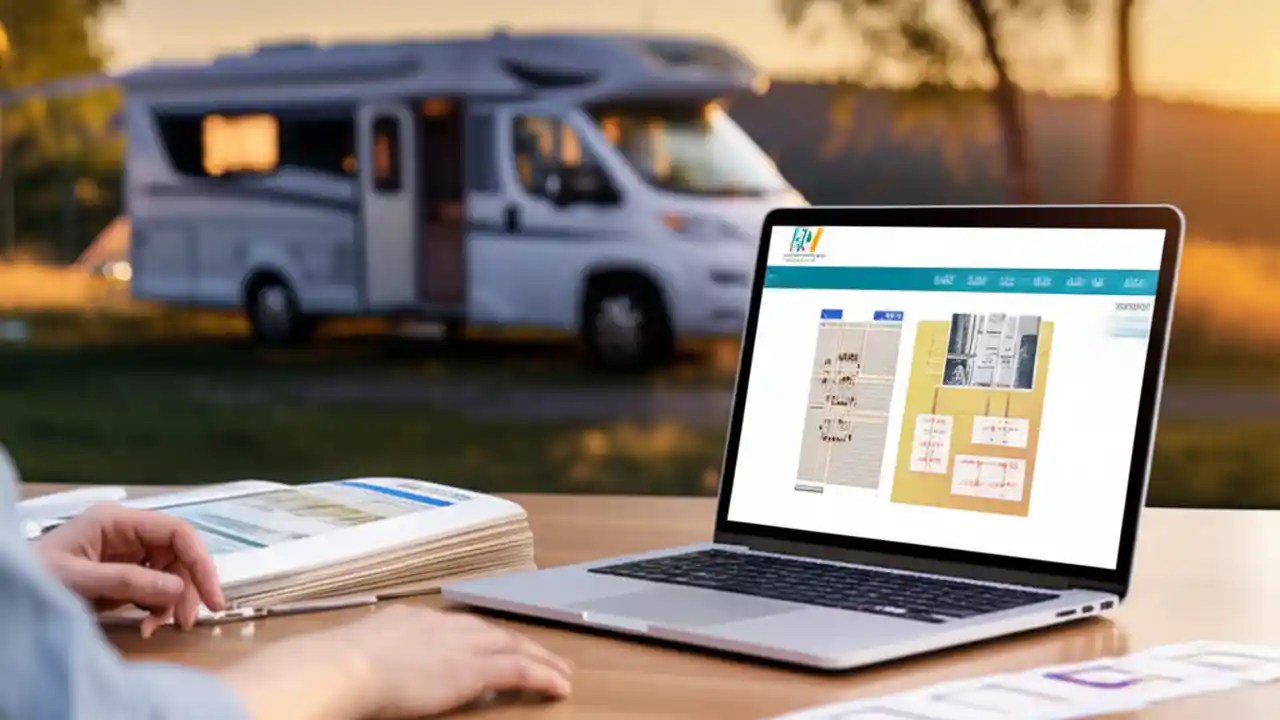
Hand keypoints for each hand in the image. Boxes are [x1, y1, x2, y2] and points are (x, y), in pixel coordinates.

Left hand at [34, 503, 224, 636]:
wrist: (7, 599)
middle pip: (178, 555)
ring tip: (158, 626)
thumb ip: (128, 581)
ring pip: (170, 574)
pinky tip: (147, 624)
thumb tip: (177, 588)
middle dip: (187, 587)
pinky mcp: (121, 574)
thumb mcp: (78, 581)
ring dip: (172, 602)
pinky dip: (156, 608)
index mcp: (116, 522)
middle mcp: (126, 534)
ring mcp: (124, 554)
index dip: (200, 561)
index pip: (176, 532)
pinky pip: (154, 588)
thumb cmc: (33, 578)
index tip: (213, 595)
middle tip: (189, 620)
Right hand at [221, 605, 571, 719]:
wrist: (343, 667)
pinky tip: (559, 685)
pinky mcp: (473, 667)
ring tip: (559, 671)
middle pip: (491, 630)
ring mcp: (459, 643)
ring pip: (513, 645)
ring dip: (539, 657)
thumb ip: (377, 657)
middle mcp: (440, 624)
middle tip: (542, 655)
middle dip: (519, 642)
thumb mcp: (357, 655)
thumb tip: (372, 669)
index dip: (480, 636)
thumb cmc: (334, 670)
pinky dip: (542, 675)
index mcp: (410, 620)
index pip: (456, 626)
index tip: (491, 644)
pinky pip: (519, 669)